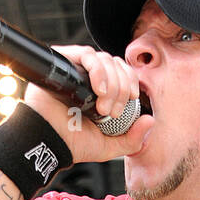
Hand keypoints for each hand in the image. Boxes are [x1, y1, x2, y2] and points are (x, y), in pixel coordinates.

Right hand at [23, 43, 151, 162]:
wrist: (49, 142)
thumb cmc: (73, 144)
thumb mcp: (109, 146)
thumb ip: (133, 139)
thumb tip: (151, 120)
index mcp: (101, 91)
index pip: (122, 73)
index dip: (131, 82)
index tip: (133, 99)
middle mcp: (88, 77)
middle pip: (116, 65)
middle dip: (121, 88)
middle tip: (113, 112)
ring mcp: (75, 68)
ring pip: (104, 59)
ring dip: (111, 84)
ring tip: (102, 107)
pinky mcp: (62, 61)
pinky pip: (86, 54)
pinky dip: (98, 70)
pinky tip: (97, 90)